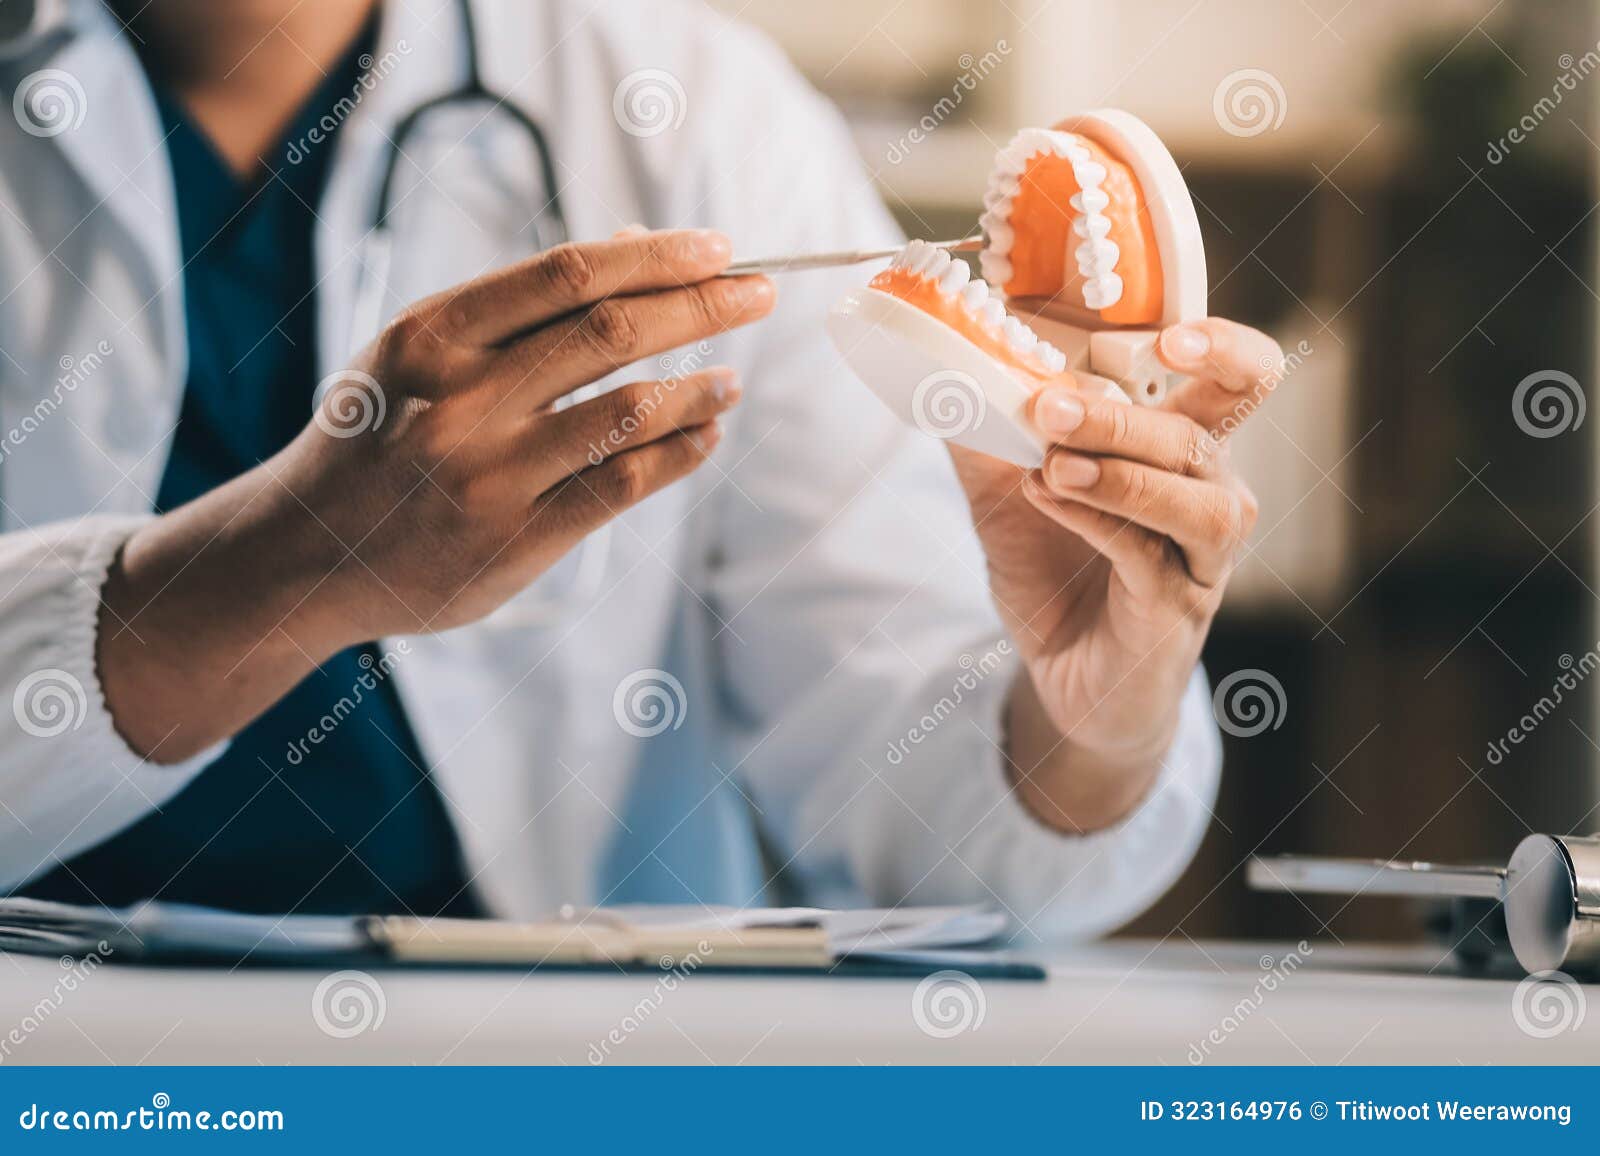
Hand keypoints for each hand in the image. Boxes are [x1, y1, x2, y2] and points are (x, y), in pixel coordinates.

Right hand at [100, 230, 774, 759]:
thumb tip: (637, 248)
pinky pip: (623, 484)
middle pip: (611, 333)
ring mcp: (490, 474)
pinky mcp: (516, 539)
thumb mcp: (420, 354)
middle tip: (760, 293)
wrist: (305, 553)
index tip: (719, 247)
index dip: (656, 256)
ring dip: (700, 389)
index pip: (568, 275)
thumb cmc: (376, 435)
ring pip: (630, 412)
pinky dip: (680, 453)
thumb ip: (520, 307)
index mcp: (431, 335)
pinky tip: (704, 436)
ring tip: (731, 380)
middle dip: (703, 306)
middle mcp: (460, 400)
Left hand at [949, 318, 1282, 829]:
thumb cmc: (1056, 579)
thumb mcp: (1007, 494)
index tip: (1167, 337)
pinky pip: (1148, 554)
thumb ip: (985, 434)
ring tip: (1054, 462)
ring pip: (1197, 496)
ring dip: (1124, 469)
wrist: (1065, 682)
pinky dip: (1098, 519)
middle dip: (1122, 416)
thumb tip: (937, 370)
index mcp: (1182, 452)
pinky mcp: (1175, 607)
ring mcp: (1200, 556)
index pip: (1241, 382)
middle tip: (1050, 406)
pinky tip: (1048, 496)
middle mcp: (1209, 495)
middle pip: (1199, 434)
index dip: (1225, 348)